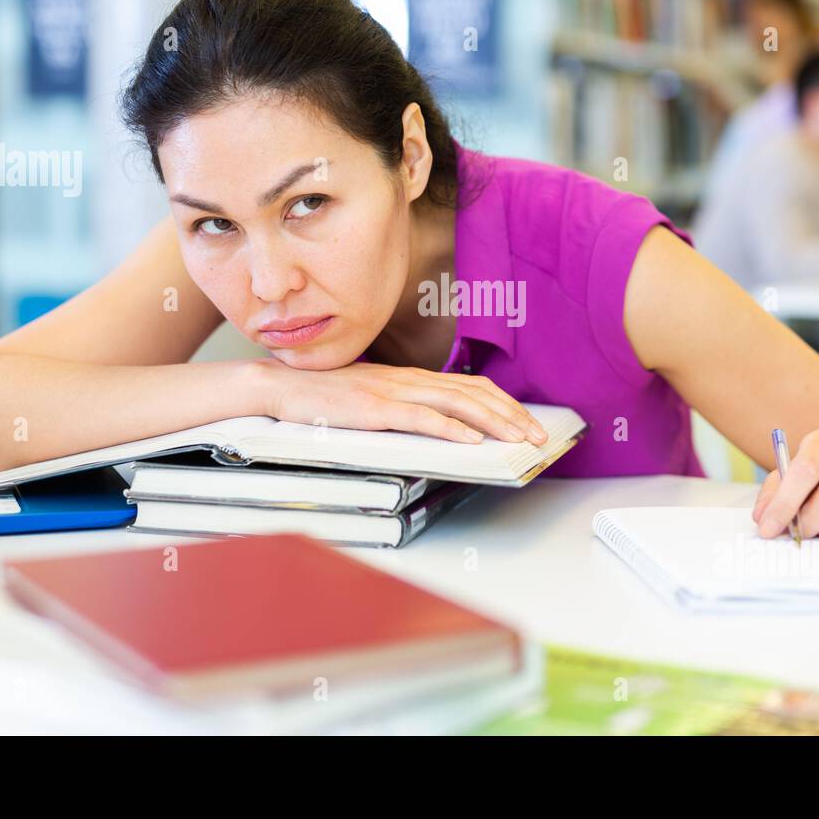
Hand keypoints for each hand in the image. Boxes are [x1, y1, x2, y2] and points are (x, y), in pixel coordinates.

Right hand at [259, 360, 548, 445]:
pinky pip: (420, 417)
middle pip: (473, 393)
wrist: (280, 386)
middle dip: (511, 415)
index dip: (504, 403)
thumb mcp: (370, 400)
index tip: (527, 422)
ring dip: (493, 422)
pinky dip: (449, 428)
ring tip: (518, 439)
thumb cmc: (321, 398)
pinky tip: (470, 440)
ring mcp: (391, 392)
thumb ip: (402, 408)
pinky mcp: (373, 409)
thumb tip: (436, 427)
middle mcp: (407, 380)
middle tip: (538, 437)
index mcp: (409, 378)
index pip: (470, 386)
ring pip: (456, 403)